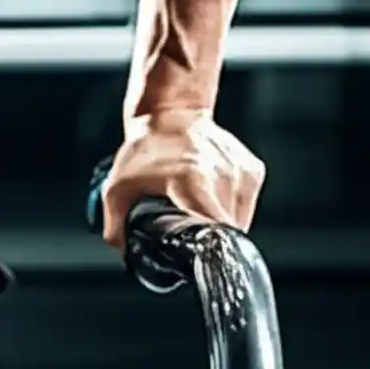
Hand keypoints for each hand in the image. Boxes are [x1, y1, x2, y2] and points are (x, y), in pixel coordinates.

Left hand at [99, 109, 265, 248]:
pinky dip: (231, 207)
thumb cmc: (144, 149)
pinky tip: (211, 193)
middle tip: (189, 227)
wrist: (171, 113)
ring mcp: (241, 172)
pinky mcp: (253, 170)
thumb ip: (117, 224)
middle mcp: (222, 175)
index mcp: (193, 180)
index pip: (216, 231)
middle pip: (228, 230)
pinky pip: (246, 204)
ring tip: (197, 203)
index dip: (208, 249)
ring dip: (220, 221)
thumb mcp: (117, 187)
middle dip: (210, 237)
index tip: (197, 256)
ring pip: (240, 219)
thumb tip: (123, 252)